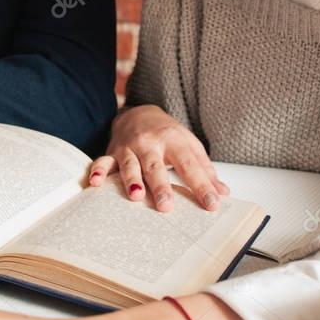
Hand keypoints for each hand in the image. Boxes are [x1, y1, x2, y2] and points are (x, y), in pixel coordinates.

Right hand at [89, 105, 228, 211]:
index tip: (212, 204)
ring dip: (132, 180)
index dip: (201, 185)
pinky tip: (96, 182)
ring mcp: (130, 148)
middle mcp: (150, 144)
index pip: (190, 165)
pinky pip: (103, 161)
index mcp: (174, 141)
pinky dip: (98, 171)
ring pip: (130, 165)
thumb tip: (222, 193)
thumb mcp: (190, 145)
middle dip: (161, 186)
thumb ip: (205, 169)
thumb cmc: (167, 134)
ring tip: (136, 196)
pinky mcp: (113, 152)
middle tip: (166, 205)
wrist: (139, 113)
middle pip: (156, 166)